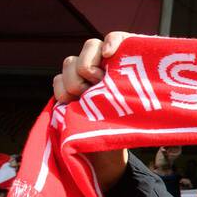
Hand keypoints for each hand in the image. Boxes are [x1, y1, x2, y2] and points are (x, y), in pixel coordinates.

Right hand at [53, 33, 132, 185]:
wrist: (108, 156)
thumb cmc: (127, 133)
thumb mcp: (138, 117)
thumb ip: (133, 99)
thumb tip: (136, 98)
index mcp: (123, 68)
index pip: (118, 40)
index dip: (114, 40)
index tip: (111, 54)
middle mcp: (103, 67)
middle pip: (90, 47)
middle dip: (89, 64)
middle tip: (95, 84)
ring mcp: (83, 77)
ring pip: (71, 62)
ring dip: (75, 81)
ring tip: (83, 99)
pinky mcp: (66, 89)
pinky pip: (58, 80)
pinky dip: (62, 91)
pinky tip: (70, 104)